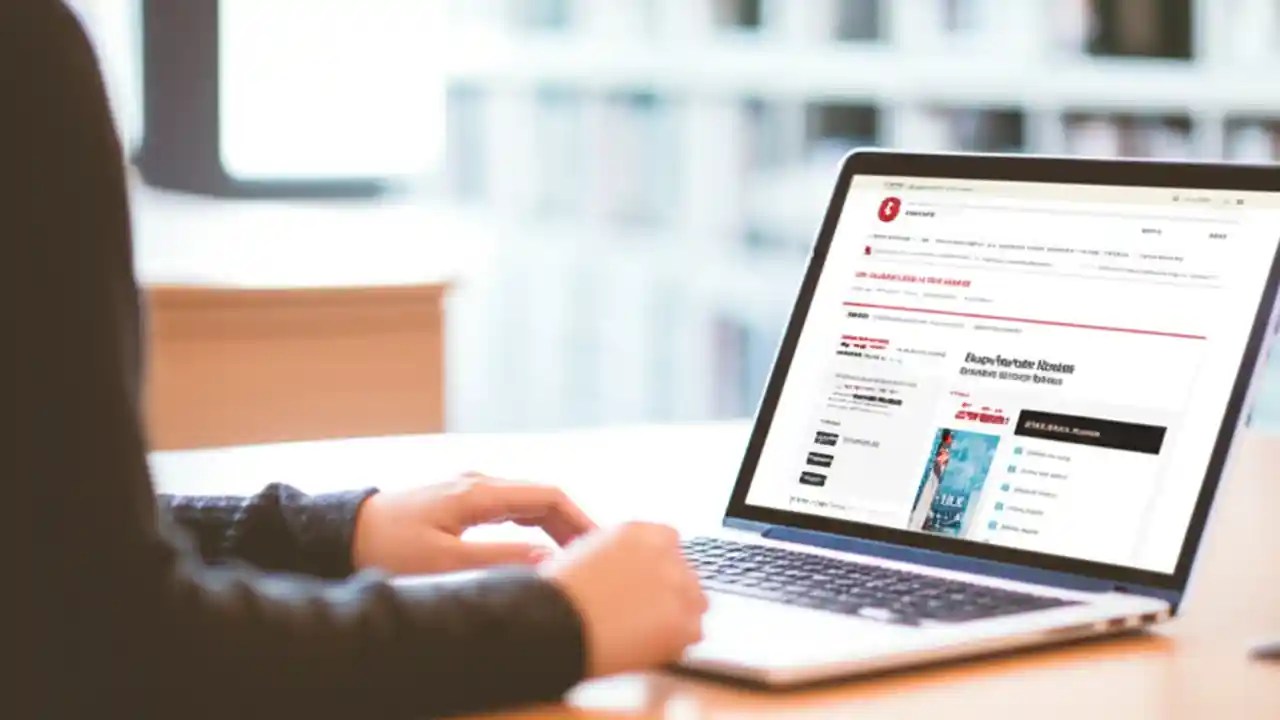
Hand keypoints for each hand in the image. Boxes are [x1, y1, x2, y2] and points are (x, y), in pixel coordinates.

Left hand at [352, 473, 596, 574]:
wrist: (342, 531)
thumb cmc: (388, 546)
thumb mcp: (445, 561)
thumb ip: (499, 559)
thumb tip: (548, 561)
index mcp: (480, 491)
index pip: (549, 496)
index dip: (582, 519)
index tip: (605, 545)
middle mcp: (480, 482)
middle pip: (544, 498)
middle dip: (575, 525)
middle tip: (601, 557)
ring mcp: (471, 489)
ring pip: (530, 503)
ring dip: (556, 527)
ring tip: (579, 557)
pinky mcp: (462, 500)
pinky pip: (512, 509)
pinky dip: (535, 526)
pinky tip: (543, 549)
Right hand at [540, 522, 707, 676]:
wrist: (555, 627)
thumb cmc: (558, 597)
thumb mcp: (586, 555)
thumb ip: (618, 556)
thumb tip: (630, 571)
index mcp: (638, 532)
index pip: (669, 541)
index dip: (659, 566)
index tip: (650, 584)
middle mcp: (663, 552)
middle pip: (686, 572)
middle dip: (671, 593)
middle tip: (646, 617)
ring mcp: (678, 586)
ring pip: (696, 603)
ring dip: (678, 616)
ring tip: (645, 635)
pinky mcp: (683, 621)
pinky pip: (693, 634)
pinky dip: (675, 644)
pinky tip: (648, 650)